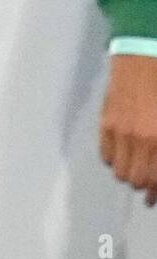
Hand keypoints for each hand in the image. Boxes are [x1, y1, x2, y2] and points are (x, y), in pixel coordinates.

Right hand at [100, 53, 156, 205]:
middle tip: (148, 181)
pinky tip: (123, 153)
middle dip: (144, 184)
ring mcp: (121, 132)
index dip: (155, 193)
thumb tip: (155, 169)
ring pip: (119, 172)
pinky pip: (106, 156)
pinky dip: (114, 160)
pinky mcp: (106, 124)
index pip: (155, 178)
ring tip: (135, 167)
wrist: (145, 59)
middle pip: (136, 180)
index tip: (153, 199)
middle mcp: (141, 140)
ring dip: (128, 174)